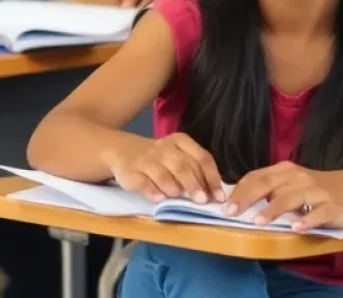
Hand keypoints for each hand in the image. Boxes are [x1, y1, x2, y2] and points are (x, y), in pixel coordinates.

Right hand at [106, 133, 224, 204]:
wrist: (123, 150)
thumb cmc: (160, 158)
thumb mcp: (178, 156)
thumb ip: (195, 171)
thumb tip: (214, 195)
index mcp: (181, 142)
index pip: (201, 157)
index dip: (212, 177)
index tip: (219, 197)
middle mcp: (164, 149)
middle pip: (183, 166)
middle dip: (194, 184)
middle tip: (202, 201)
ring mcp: (147, 160)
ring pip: (163, 174)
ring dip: (173, 187)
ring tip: (181, 199)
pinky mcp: (131, 172)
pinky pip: (143, 182)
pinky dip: (151, 190)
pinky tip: (158, 199)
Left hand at [225, 162, 342, 231]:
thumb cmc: (314, 188)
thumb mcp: (291, 183)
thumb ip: (269, 189)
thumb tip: (239, 199)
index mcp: (284, 171)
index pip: (257, 177)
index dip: (240, 190)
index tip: (224, 204)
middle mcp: (298, 178)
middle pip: (268, 185)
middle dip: (248, 198)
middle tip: (232, 213)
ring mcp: (316, 192)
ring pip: (291, 198)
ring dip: (273, 210)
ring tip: (258, 221)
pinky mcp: (332, 207)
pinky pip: (318, 214)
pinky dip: (306, 220)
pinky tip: (295, 228)